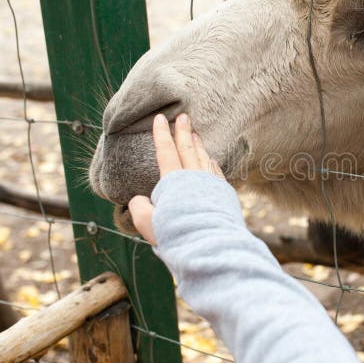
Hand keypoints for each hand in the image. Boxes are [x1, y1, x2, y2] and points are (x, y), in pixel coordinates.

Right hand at [128, 113, 224, 244]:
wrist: (212, 245)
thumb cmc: (177, 236)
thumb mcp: (148, 224)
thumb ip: (140, 209)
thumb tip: (139, 200)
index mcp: (174, 182)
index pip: (166, 152)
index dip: (161, 134)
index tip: (159, 118)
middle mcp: (194, 178)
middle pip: (187, 149)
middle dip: (183, 132)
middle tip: (183, 116)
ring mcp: (212, 184)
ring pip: (203, 158)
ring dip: (198, 144)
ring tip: (195, 133)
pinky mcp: (224, 194)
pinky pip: (215, 171)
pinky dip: (211, 161)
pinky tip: (210, 158)